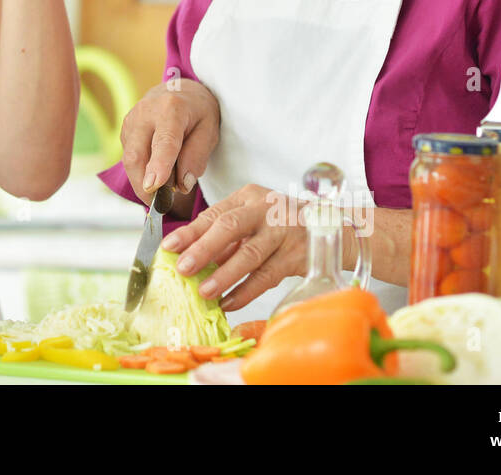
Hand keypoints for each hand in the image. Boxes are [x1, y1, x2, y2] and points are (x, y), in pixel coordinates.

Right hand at [119, 78, 219, 206]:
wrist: (179, 91)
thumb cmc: (198, 113)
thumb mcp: (209, 131)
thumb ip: (197, 157)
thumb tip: (182, 185)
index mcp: (171, 109)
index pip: (164, 141)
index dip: (159, 165)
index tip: (155, 186)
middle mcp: (145, 113)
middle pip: (137, 155)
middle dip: (144, 185)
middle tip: (160, 206)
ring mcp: (130, 121)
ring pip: (129, 160)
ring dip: (143, 181)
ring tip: (164, 191)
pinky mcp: (124, 131)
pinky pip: (129, 159)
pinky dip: (142, 173)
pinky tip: (157, 173)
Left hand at [161, 184, 310, 311]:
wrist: (331, 227)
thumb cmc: (281, 224)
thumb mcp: (253, 219)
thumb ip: (226, 237)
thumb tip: (190, 259)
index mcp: (248, 197)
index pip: (214, 214)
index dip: (190, 231)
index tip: (169, 247)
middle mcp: (265, 209)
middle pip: (230, 227)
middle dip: (204, 249)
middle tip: (183, 268)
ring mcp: (283, 231)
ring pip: (249, 254)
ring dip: (225, 275)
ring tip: (205, 292)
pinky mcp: (297, 254)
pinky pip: (267, 275)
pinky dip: (246, 291)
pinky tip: (229, 302)